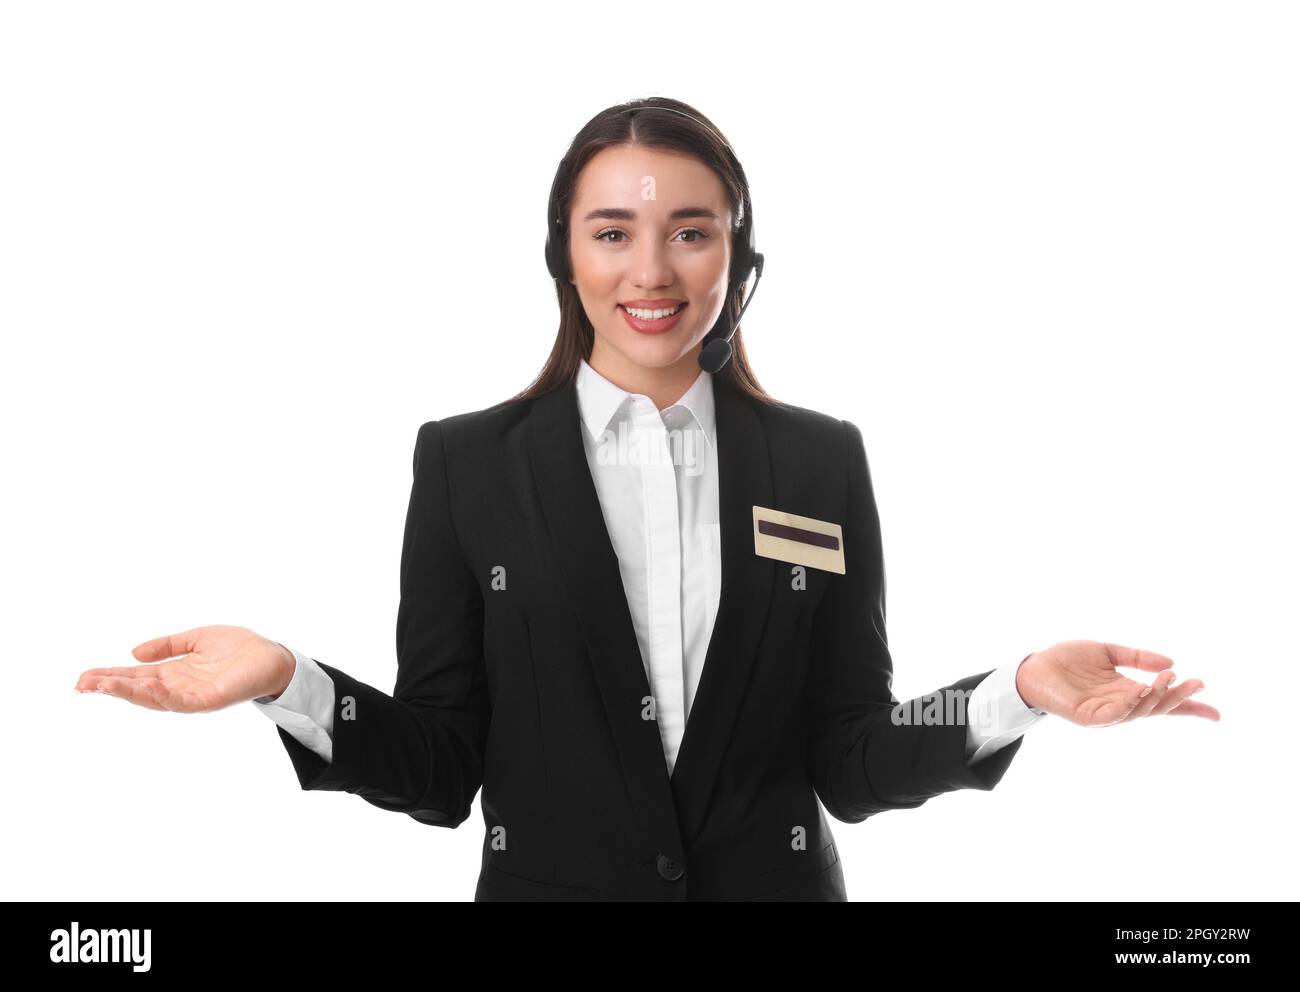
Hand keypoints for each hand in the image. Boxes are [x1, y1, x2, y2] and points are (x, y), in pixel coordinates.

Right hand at [74, 625, 296, 712]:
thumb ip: (167, 646)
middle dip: (110, 687)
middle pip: (138, 690)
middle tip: (83, 684)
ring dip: (130, 692)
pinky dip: (163, 695)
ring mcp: (193, 696)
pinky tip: (147, 687)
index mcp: (174, 673)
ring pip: (155, 699)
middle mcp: (179, 687)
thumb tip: (132, 652)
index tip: (84, 677)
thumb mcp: (196, 639)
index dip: (110, 677)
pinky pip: (182, 701)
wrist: (273, 657)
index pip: (136, 676)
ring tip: (105, 685)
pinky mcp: (210, 700)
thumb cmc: (239, 648)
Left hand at [1015, 640, 1219, 726]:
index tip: (1216, 713)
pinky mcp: (1089, 717)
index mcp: (1127, 690)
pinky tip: (1141, 691)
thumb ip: (1137, 657)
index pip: (1163, 701)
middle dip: (1179, 698)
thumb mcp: (1108, 652)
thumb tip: (1171, 664)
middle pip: (1157, 707)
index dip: (1189, 706)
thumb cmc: (1067, 660)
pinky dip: (1130, 704)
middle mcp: (1121, 704)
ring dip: (1157, 696)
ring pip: (1140, 711)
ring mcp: (1106, 713)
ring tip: (1171, 679)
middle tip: (1197, 684)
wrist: (1034, 666)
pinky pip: (1115, 713)